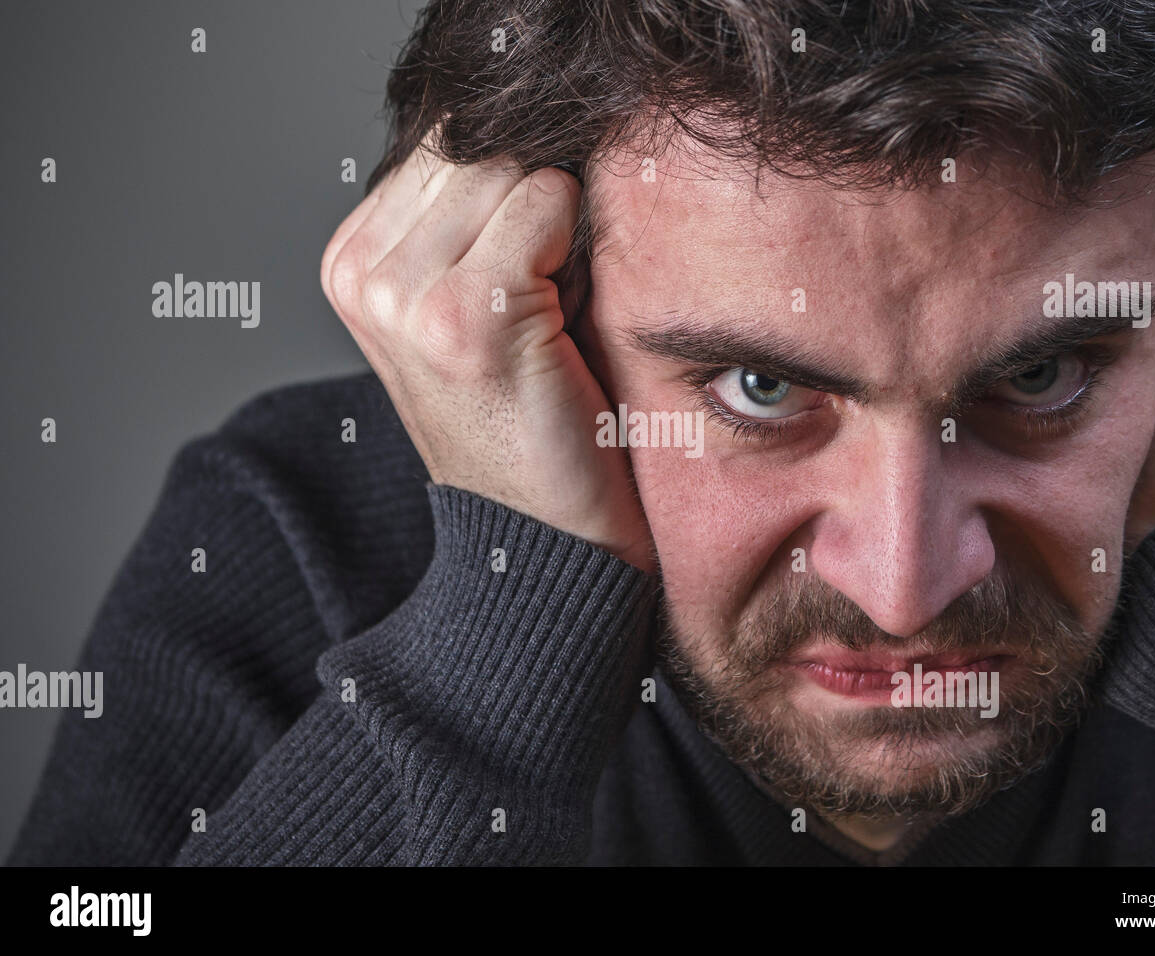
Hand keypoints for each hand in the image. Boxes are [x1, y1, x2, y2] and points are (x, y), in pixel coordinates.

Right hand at [320, 143, 654, 572]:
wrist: (542, 541)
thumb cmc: (528, 422)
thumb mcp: (471, 308)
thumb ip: (469, 218)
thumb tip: (524, 125)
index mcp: (351, 264)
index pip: (445, 144)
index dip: (508, 200)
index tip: (514, 286)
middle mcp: (362, 274)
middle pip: (479, 148)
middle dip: (533, 213)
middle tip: (538, 311)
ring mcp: (406, 295)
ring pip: (515, 169)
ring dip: (558, 237)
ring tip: (546, 323)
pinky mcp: (468, 314)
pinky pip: (549, 203)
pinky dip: (578, 256)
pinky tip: (560, 329)